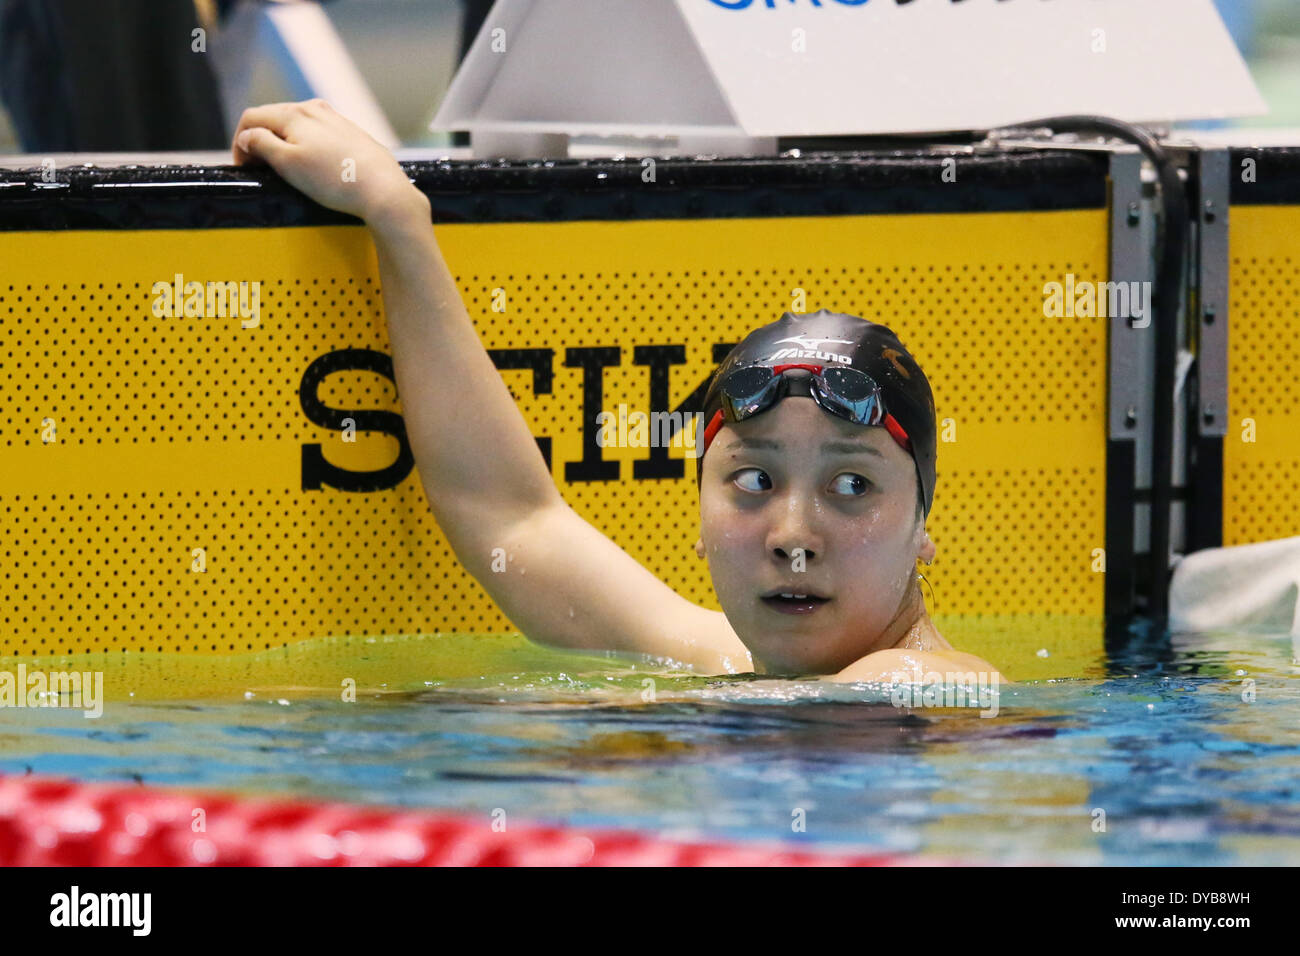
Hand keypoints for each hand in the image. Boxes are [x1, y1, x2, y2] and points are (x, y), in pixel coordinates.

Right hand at [231, 99, 419, 223]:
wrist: (382, 190)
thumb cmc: (334, 179)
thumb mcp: (288, 163)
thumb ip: (261, 144)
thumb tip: (246, 136)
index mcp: (294, 113)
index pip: (252, 117)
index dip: (240, 142)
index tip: (243, 167)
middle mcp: (314, 109)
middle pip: (274, 118)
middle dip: (260, 140)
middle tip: (260, 170)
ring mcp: (335, 120)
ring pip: (296, 126)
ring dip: (283, 143)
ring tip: (284, 170)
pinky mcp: (351, 134)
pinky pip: (318, 135)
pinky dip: (305, 146)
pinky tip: (313, 166)